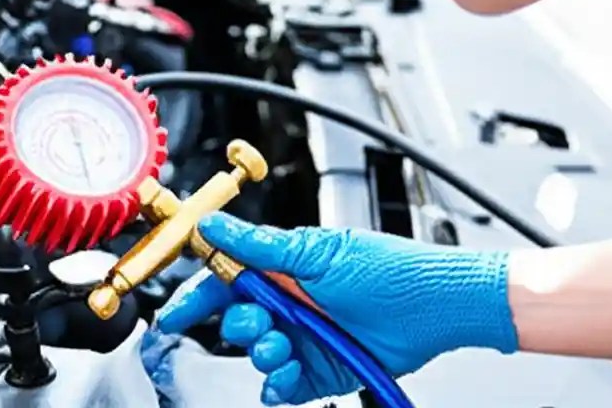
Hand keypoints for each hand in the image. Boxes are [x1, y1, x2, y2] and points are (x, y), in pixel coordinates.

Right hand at [153, 214, 516, 405]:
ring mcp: (304, 338)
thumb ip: (259, 245)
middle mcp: (290, 302)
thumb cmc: (391, 270)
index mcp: (283, 267)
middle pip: (236, 321)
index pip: (226, 280)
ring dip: (262, 354)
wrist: (438, 309)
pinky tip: (289, 374)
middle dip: (240, 328)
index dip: (196, 298)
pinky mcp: (320, 370)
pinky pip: (280, 385)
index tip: (174, 315)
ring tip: (286, 349)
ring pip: (256, 355)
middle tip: (262, 326)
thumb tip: (214, 225)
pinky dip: (276, 384)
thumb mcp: (318, 252)